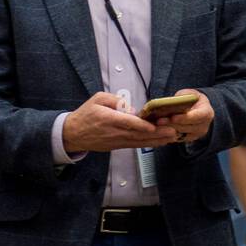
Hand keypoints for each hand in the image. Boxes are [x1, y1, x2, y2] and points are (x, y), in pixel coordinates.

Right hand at [62, 92, 178, 152]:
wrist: (72, 134)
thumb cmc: (86, 114)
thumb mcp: (97, 99)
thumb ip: (114, 100)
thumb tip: (130, 108)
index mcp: (108, 119)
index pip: (127, 123)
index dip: (141, 125)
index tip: (154, 126)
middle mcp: (114, 132)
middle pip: (137, 134)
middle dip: (156, 134)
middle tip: (173, 131)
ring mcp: (116, 141)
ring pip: (138, 142)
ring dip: (156, 140)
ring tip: (171, 137)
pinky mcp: (117, 146)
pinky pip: (135, 145)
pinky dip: (148, 144)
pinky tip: (160, 142)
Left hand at [155, 88, 213, 144]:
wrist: (198, 108)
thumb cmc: (193, 99)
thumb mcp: (190, 93)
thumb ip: (182, 97)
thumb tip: (170, 102)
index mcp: (207, 113)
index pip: (197, 117)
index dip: (184, 118)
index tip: (173, 117)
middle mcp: (204, 126)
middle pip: (186, 127)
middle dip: (172, 124)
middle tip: (159, 121)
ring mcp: (197, 134)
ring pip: (181, 133)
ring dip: (168, 129)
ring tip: (157, 124)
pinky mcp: (189, 139)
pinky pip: (177, 138)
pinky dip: (168, 133)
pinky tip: (160, 129)